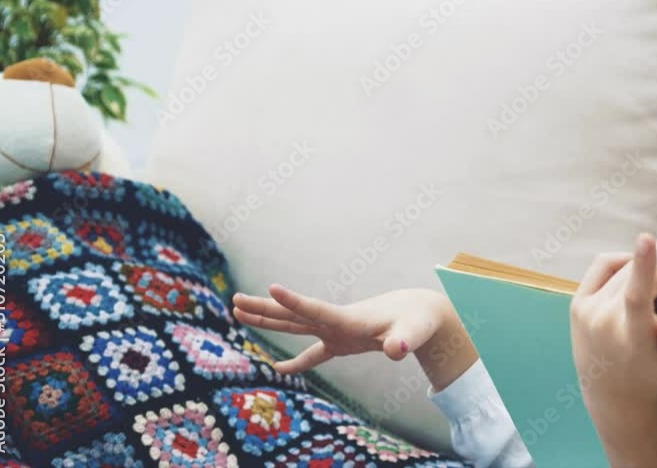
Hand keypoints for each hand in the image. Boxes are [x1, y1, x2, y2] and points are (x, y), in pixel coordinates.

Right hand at [232, 285, 450, 374]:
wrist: (421, 313)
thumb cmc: (418, 321)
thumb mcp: (414, 331)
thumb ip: (404, 340)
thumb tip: (396, 351)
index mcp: (348, 319)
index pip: (316, 310)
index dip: (295, 301)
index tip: (272, 288)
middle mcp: (336, 321)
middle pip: (294, 315)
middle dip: (265, 309)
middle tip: (235, 301)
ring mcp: (335, 330)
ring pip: (295, 325)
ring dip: (268, 319)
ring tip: (238, 312)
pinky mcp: (341, 341)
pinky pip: (312, 352)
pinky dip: (296, 362)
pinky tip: (278, 369)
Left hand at [569, 233, 656, 465]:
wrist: (613, 397)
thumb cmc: (653, 379)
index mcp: (631, 340)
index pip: (637, 297)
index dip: (644, 266)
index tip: (646, 238)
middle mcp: (603, 321)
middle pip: (646, 276)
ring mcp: (586, 309)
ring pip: (628, 268)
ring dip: (646, 280)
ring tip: (648, 309)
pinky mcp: (577, 301)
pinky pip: (605, 263)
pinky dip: (624, 266)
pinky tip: (633, 285)